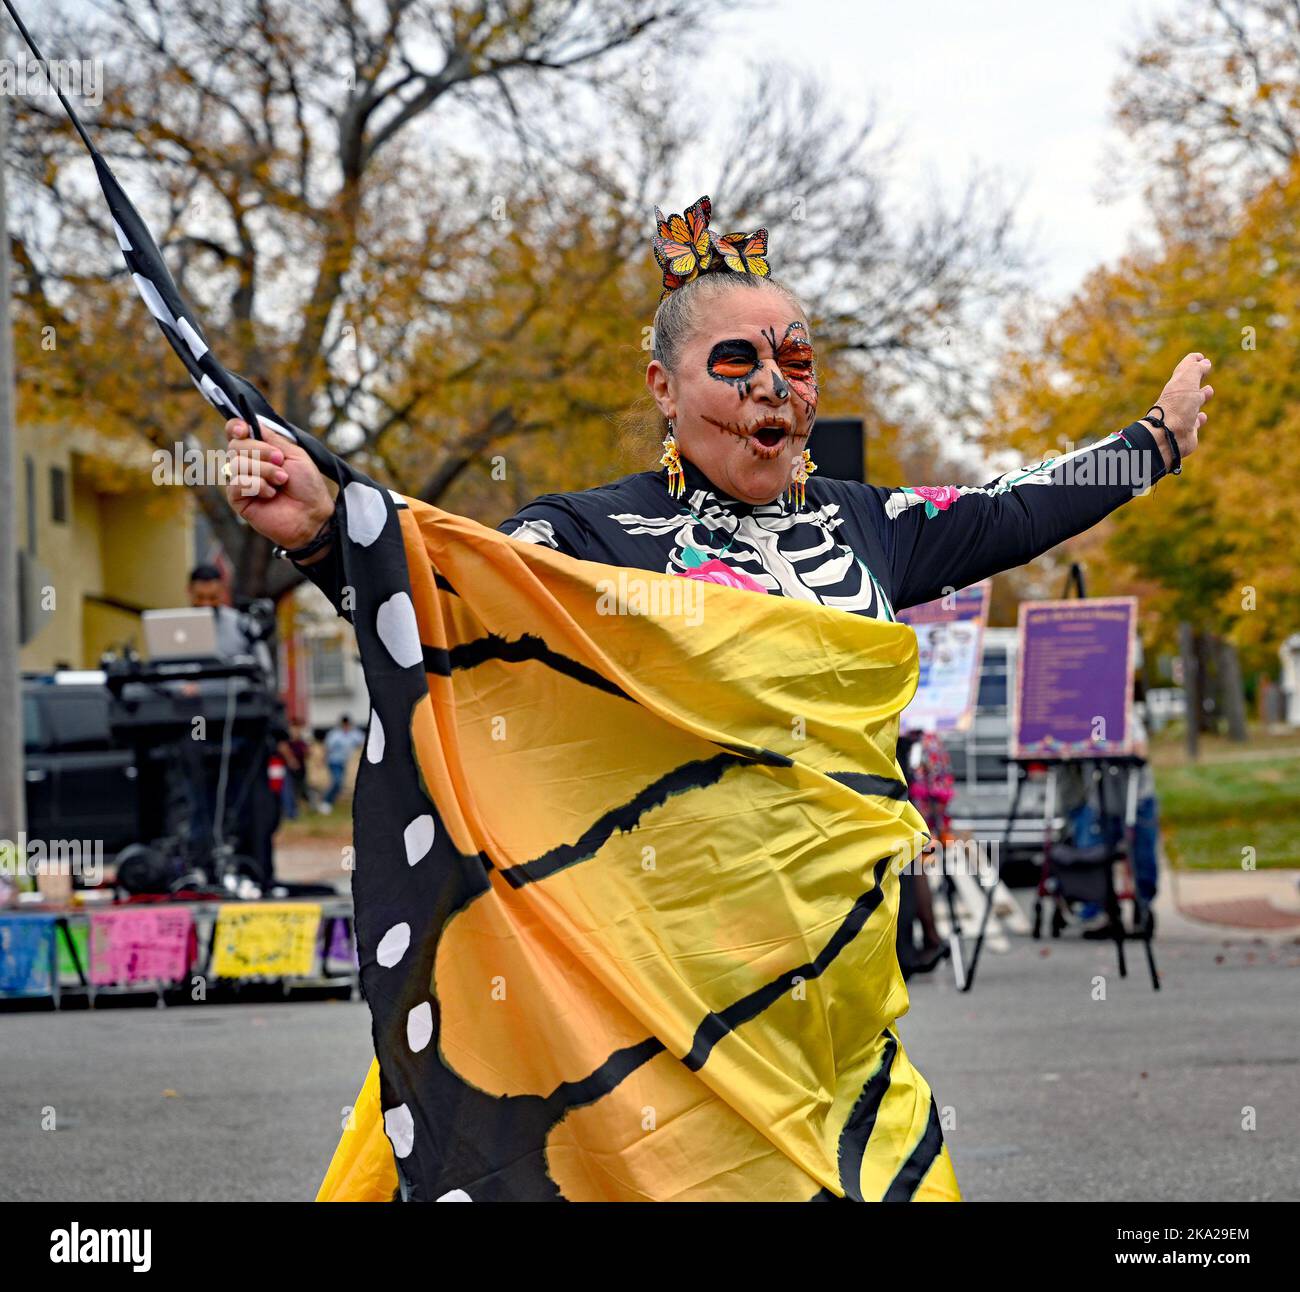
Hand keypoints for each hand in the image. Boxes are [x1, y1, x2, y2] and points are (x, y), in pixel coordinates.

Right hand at [223, 418, 335, 554]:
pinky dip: (256, 485)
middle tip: (281, 462)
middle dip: (260, 451)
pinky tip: (270, 494)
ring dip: (264, 470)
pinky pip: (236, 483)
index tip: (244, 430)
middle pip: (235, 446)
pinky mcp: (238, 500)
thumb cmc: (307, 486)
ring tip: (282, 481)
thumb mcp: (294, 454)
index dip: (235, 427)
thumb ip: (272, 438)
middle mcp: (247, 464)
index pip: (235, 433)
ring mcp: (241, 482)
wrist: (313, 515)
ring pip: (236, 464)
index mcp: (259, 451)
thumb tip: (251, 423)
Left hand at [1144, 352, 1212, 469]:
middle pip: (1188, 385)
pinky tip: (1202, 417)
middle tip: (1205, 370)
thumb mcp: (1187, 381)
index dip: (1192, 361)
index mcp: (1176, 386)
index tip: (1200, 356)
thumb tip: (1204, 362)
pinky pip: (1195, 422)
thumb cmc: (1177, 406)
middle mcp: (1178, 400)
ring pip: (1193, 403)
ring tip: (1208, 391)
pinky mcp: (1188, 431)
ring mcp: (1183, 415)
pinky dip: (1200, 418)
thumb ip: (1195, 370)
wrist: (1167, 436)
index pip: (1184, 369)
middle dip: (1197, 377)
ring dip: (1201, 396)